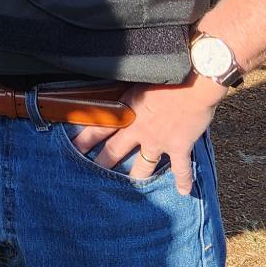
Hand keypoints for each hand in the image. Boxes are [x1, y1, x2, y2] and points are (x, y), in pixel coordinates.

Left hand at [71, 73, 224, 194]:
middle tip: (90, 174)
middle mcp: (139, 130)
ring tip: (131, 186)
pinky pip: (180, 169)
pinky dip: (183, 181)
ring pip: (143, 166)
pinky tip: (183, 191)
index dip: (84, 138)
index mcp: (127, 110)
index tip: (72, 148)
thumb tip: (123, 92)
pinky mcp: (178, 147)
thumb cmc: (167, 75)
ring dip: (137, 177)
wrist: (193, 84)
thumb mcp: (139, 79)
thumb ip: (130, 91)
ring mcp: (158, 141)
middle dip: (102, 163)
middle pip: (114, 151)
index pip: (99, 126)